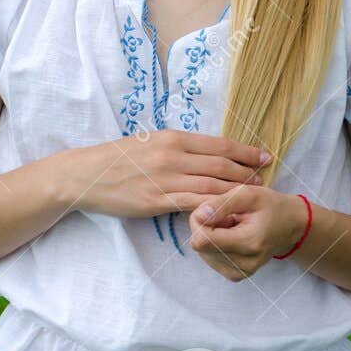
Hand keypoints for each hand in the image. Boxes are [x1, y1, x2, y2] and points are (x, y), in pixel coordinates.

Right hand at [61, 130, 271, 218]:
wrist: (86, 175)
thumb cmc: (116, 158)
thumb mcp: (149, 142)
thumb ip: (176, 147)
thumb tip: (203, 153)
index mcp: (172, 138)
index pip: (218, 144)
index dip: (244, 151)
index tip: (263, 156)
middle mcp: (172, 156)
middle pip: (221, 165)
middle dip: (247, 172)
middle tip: (264, 178)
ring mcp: (165, 179)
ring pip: (212, 186)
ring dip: (236, 191)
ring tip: (252, 196)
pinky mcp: (156, 201)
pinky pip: (192, 204)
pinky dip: (213, 207)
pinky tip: (227, 212)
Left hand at [188, 185, 310, 281]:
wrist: (292, 226)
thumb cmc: (271, 206)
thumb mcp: (249, 194)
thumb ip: (221, 204)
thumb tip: (199, 215)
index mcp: (248, 243)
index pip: (201, 240)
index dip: (199, 221)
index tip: (213, 208)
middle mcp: (244, 264)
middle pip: (199, 246)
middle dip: (205, 226)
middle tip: (227, 215)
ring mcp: (240, 273)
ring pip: (202, 252)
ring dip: (211, 235)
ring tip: (232, 225)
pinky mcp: (236, 276)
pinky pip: (210, 258)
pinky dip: (216, 244)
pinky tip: (231, 235)